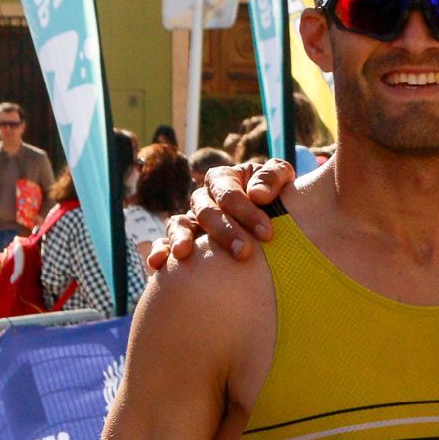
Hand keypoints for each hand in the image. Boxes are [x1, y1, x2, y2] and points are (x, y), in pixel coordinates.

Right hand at [145, 158, 297, 268]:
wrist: (273, 216)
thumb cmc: (276, 196)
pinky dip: (159, 251)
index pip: (228, 192)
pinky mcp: (184, 241)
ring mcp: (191, 220)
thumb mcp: (281, 179)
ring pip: (179, 224)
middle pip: (206, 211)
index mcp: (223, 179)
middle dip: (224, 232)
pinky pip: (164, 244)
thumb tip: (257, 194)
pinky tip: (157, 263)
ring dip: (181, 238)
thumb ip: (273, 177)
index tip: (267, 233)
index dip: (245, 211)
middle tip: (244, 252)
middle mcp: (204, 198)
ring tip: (183, 254)